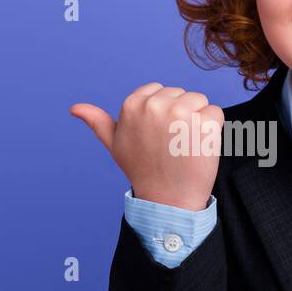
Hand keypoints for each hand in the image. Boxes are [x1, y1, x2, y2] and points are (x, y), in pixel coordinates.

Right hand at [70, 83, 224, 210]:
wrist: (167, 200)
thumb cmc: (142, 170)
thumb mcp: (115, 144)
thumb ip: (98, 122)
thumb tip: (74, 108)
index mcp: (132, 104)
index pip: (161, 91)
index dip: (164, 114)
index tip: (158, 136)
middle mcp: (155, 105)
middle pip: (183, 95)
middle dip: (182, 116)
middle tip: (172, 144)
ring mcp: (181, 114)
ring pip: (201, 102)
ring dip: (199, 122)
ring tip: (185, 146)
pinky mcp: (204, 125)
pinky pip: (216, 114)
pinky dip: (213, 131)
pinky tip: (200, 148)